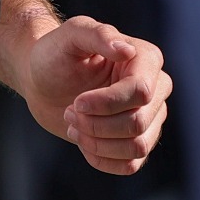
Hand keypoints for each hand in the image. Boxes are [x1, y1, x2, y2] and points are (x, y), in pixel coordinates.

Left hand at [23, 16, 170, 174]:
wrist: (43, 81)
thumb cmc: (56, 54)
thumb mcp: (70, 36)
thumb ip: (98, 35)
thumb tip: (127, 50)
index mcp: (146, 59)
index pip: (141, 91)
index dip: (106, 103)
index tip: (77, 102)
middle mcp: (156, 88)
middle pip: (138, 122)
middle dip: (97, 124)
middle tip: (69, 113)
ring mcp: (149, 117)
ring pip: (137, 147)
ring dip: (97, 143)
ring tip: (73, 126)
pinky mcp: (136, 140)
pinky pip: (131, 164)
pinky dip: (101, 159)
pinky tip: (82, 141)